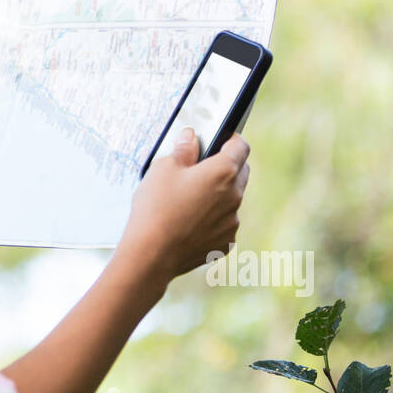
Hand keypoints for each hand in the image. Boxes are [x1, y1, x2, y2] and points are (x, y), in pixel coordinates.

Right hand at [115, 128, 250, 297]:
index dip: (231, 139)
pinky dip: (213, 219)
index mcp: (223, 172)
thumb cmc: (156, 208)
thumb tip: (191, 138)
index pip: (241, 146)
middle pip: (240, 172)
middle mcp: (235, 196)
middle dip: (226, 166)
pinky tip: (189, 222)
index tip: (221, 139)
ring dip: (219, 195)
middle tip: (200, 168)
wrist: (151, 254)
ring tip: (189, 200)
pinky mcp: (225, 242)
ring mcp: (232, 222)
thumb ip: (183, 150)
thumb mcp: (163, 168)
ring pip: (232, 199)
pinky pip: (224, 223)